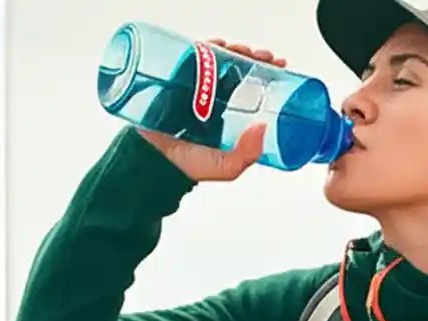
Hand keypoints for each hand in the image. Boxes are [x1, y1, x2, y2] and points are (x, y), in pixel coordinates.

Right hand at [138, 40, 288, 182]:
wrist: (151, 161)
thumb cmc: (186, 167)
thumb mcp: (226, 167)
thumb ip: (246, 154)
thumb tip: (262, 129)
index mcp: (229, 117)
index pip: (252, 89)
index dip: (266, 73)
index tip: (276, 65)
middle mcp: (213, 101)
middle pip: (236, 70)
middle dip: (250, 57)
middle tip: (259, 56)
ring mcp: (193, 90)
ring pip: (216, 62)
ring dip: (230, 50)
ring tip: (238, 50)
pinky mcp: (174, 82)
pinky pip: (189, 59)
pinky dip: (202, 48)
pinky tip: (214, 46)